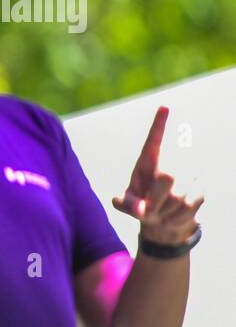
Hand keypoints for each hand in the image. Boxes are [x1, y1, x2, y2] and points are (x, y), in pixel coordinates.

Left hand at [111, 106, 203, 244]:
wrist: (161, 218)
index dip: (159, 125)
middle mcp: (172, 162)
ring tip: (159, 214)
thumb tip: (140, 209)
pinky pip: (190, 207)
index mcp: (148, 159)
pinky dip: (176, 218)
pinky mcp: (201, 189)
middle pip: (168, 177)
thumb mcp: (126, 204)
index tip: (164, 107)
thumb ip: (125, 205)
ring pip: (180, 196)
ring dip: (165, 211)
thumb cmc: (139, 204)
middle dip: (156, 199)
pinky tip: (170, 218)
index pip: (154, 140)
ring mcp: (189, 175)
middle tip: (148, 212)